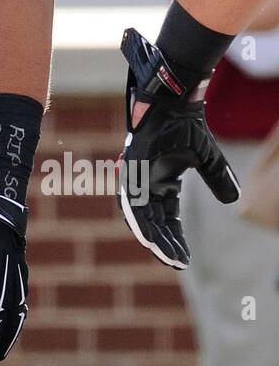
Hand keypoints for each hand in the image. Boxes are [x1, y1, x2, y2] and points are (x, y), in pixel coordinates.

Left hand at [117, 28, 239, 268]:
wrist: (176, 102)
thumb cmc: (186, 124)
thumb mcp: (206, 158)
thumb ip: (216, 178)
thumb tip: (233, 200)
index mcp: (162, 182)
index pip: (167, 218)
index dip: (174, 238)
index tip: (183, 260)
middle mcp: (147, 183)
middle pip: (154, 222)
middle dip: (165, 244)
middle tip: (177, 264)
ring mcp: (137, 176)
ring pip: (141, 215)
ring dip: (152, 236)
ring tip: (165, 256)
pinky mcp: (131, 168)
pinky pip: (133, 199)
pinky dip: (140, 219)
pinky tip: (148, 236)